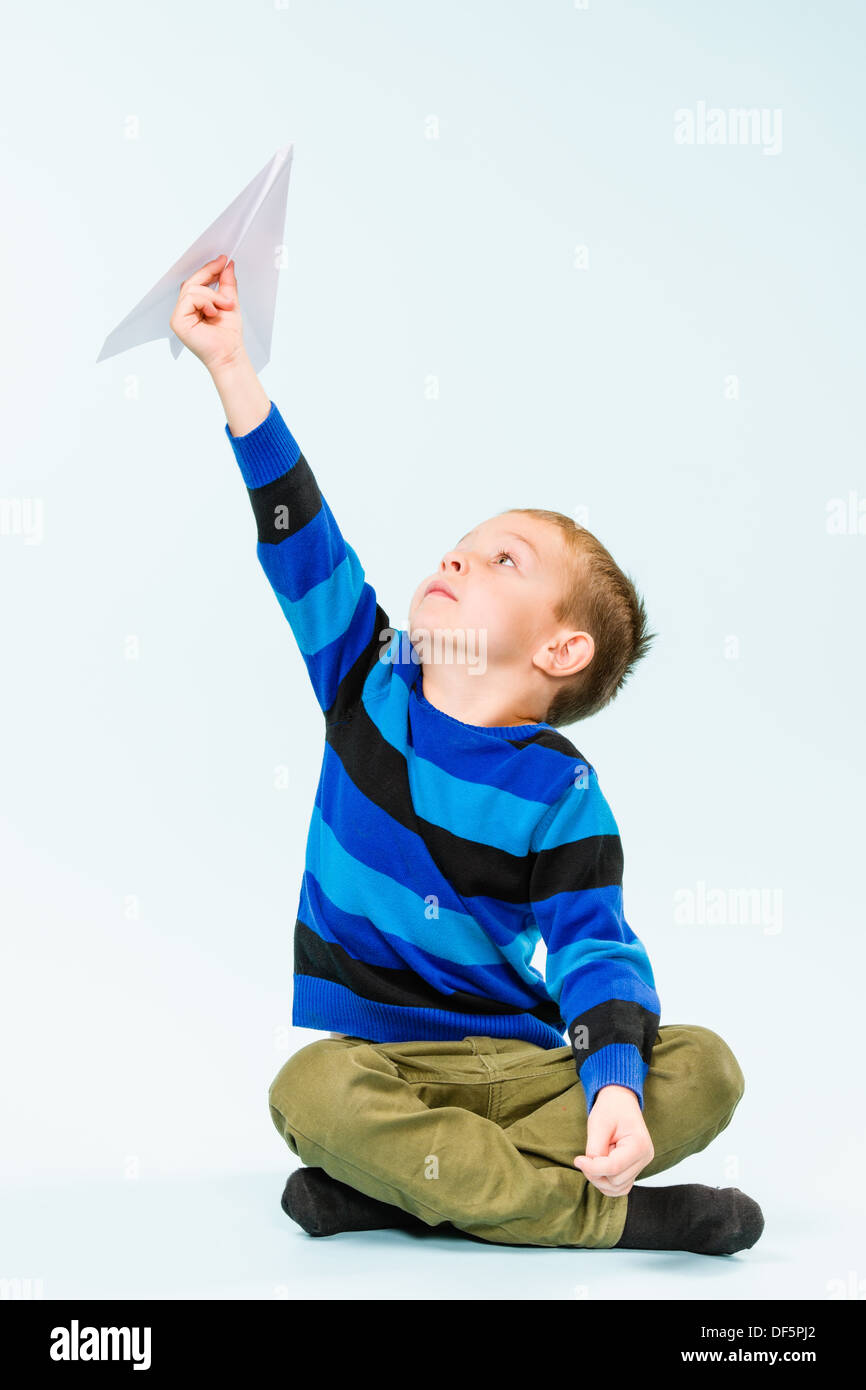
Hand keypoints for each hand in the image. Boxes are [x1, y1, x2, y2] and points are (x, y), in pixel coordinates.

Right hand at [169, 254, 244, 373]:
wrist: (230, 354)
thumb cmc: (229, 336)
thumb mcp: (230, 302)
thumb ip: (226, 283)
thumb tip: (227, 264)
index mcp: (194, 306)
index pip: (196, 282)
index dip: (208, 269)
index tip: (222, 259)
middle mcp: (184, 310)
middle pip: (191, 282)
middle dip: (210, 275)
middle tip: (223, 267)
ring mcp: (178, 315)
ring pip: (192, 289)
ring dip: (212, 294)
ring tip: (226, 305)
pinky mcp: (177, 321)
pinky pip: (189, 298)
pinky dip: (205, 302)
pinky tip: (214, 313)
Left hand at [573, 1084, 653, 1197]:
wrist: (620, 1101)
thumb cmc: (610, 1109)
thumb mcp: (598, 1124)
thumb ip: (595, 1149)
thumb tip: (589, 1169)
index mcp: (639, 1144)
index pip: (614, 1167)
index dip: (592, 1168)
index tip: (577, 1160)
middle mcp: (645, 1157)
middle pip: (615, 1180)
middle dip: (596, 1172)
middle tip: (586, 1156)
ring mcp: (642, 1165)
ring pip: (617, 1188)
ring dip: (600, 1179)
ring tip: (595, 1159)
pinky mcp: (635, 1169)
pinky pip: (620, 1187)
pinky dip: (607, 1182)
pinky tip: (599, 1167)